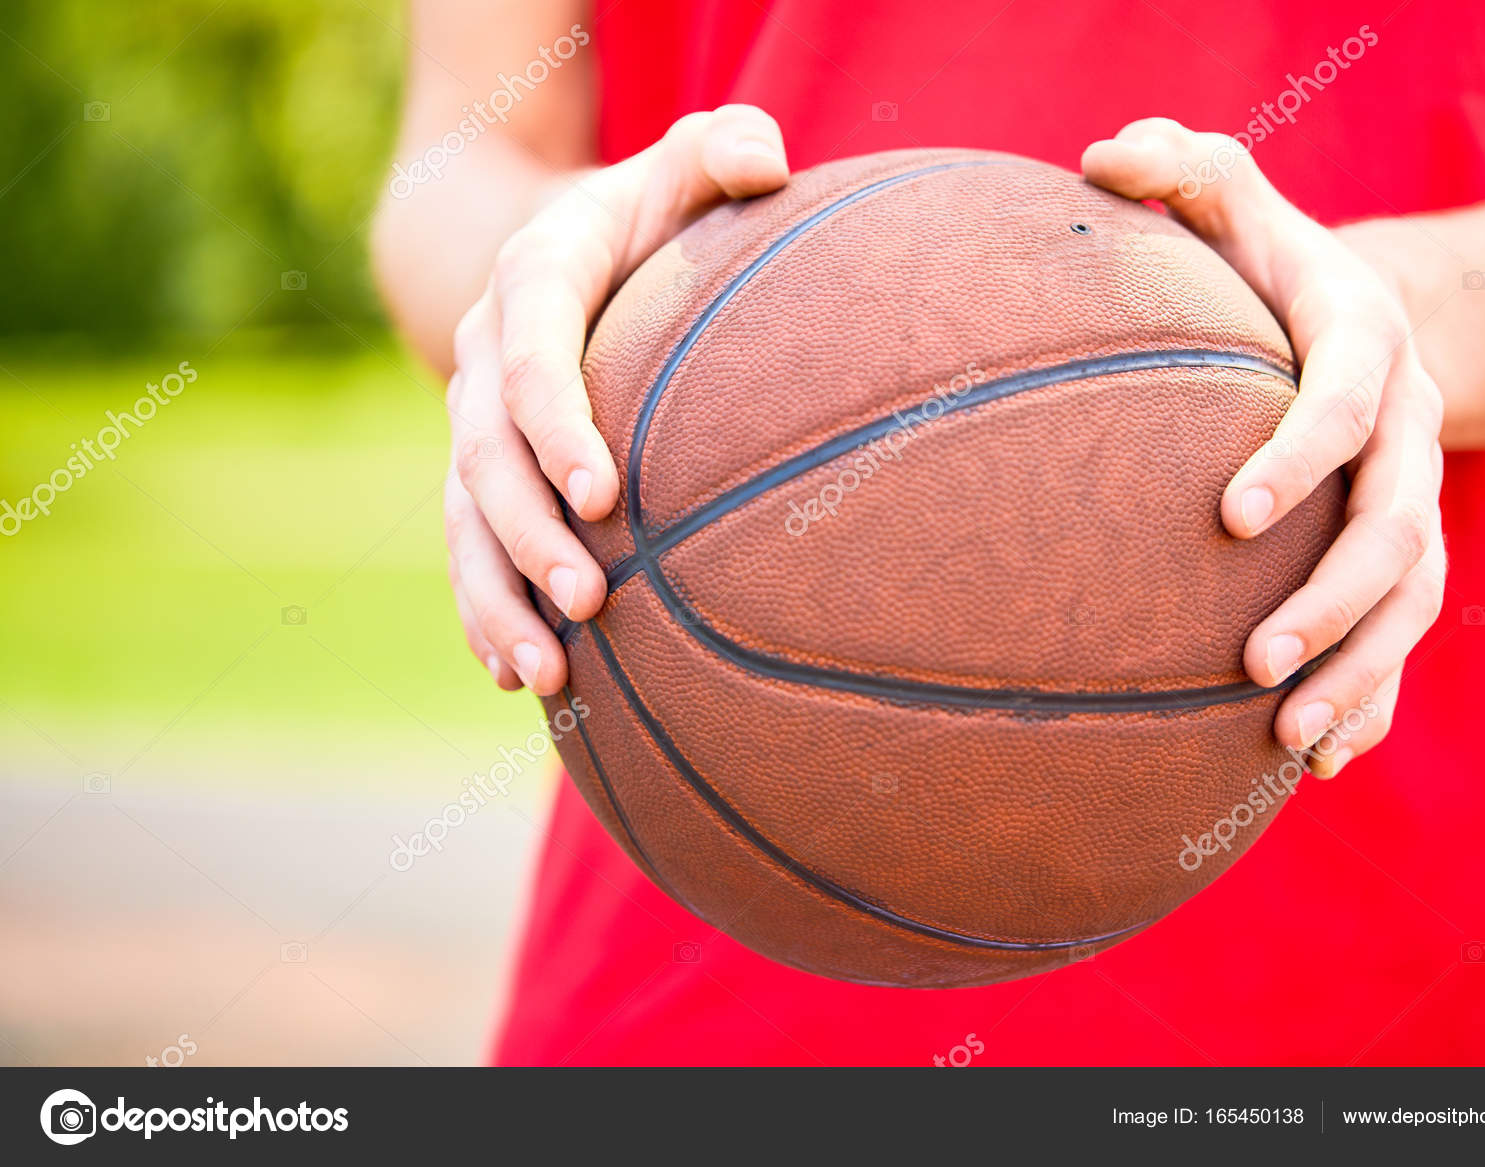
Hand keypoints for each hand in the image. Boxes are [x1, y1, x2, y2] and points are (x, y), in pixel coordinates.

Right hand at [445, 105, 788, 693]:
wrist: (568, 242)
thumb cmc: (656, 211)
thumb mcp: (689, 161)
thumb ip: (726, 149)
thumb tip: (766, 162)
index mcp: (532, 278)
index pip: (531, 356)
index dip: (556, 425)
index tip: (606, 495)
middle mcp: (485, 356)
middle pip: (485, 457)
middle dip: (530, 536)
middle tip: (591, 602)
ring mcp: (473, 422)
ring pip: (464, 520)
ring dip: (499, 599)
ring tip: (546, 676)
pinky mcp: (481, 474)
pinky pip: (470, 549)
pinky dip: (487, 613)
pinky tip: (520, 679)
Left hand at [1082, 118, 1445, 777]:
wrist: (1341, 315)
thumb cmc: (1255, 260)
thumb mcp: (1224, 193)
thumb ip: (1176, 165)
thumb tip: (1098, 159)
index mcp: (1367, 341)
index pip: (1345, 404)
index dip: (1299, 457)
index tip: (1229, 517)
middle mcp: (1409, 429)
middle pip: (1397, 530)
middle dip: (1332, 602)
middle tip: (1252, 664)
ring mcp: (1414, 501)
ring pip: (1413, 604)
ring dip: (1358, 675)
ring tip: (1286, 739)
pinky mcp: (1401, 558)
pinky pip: (1405, 641)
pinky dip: (1373, 703)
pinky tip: (1316, 763)